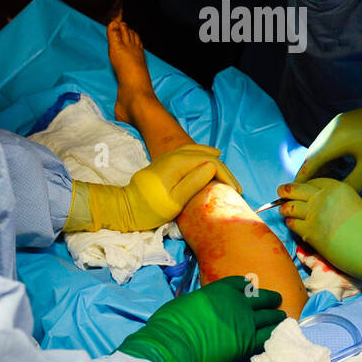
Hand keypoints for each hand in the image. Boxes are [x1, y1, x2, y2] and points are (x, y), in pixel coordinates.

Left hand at [66, 145, 240, 231]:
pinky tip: (209, 161)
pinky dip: (203, 157)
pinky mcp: (166, 163)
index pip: (210, 163)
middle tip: (236, 188)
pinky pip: (191, 154)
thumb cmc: (149, 208)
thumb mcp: (174, 200)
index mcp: (178, 163)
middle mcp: (174, 155)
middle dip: (223, 170)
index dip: (225, 176)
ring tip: (227, 175)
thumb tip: (212, 167)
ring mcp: (169, 157)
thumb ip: (194, 182)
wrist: (125, 207)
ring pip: (198, 153)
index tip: (234, 192)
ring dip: (215, 162)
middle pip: (206, 156)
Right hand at [117, 276, 285, 361]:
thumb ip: (203, 304)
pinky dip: (273, 335)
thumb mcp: (188, 302)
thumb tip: (203, 311)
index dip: (248, 287)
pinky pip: (267, 337)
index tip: (252, 289)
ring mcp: (245, 322)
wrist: (176, 342)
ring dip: (276, 317)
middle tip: (277, 300)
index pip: (241, 284)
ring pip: (269, 317)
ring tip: (282, 317)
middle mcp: (237, 302)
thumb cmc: (172, 322)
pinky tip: (278, 335)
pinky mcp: (247, 343)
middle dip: (270, 299)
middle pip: (261, 298)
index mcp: (220, 289)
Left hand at [278, 178, 361, 289]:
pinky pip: (293, 224)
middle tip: (281, 192)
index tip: (299, 190)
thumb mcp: (353, 203)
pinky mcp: (310, 231)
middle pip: (296, 190)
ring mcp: (315, 213)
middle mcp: (323, 197)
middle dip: (286, 191)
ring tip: (283, 210)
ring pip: (290, 207)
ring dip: (285, 208)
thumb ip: (335, 201)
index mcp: (337, 187)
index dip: (303, 186)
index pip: (312, 182)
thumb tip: (319, 206)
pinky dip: (290, 223)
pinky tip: (291, 223)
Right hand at [293, 75, 361, 192]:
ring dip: (321, 163)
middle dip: (310, 173)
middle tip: (310, 192)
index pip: (311, 162)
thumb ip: (350, 185)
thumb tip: (336, 197)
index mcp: (334, 140)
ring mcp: (337, 123)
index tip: (297, 193)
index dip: (303, 179)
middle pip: (313, 154)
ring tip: (325, 182)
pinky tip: (338, 166)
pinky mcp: (345, 121)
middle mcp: (331, 129)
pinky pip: (330, 140)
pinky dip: (329, 154)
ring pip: (321, 146)